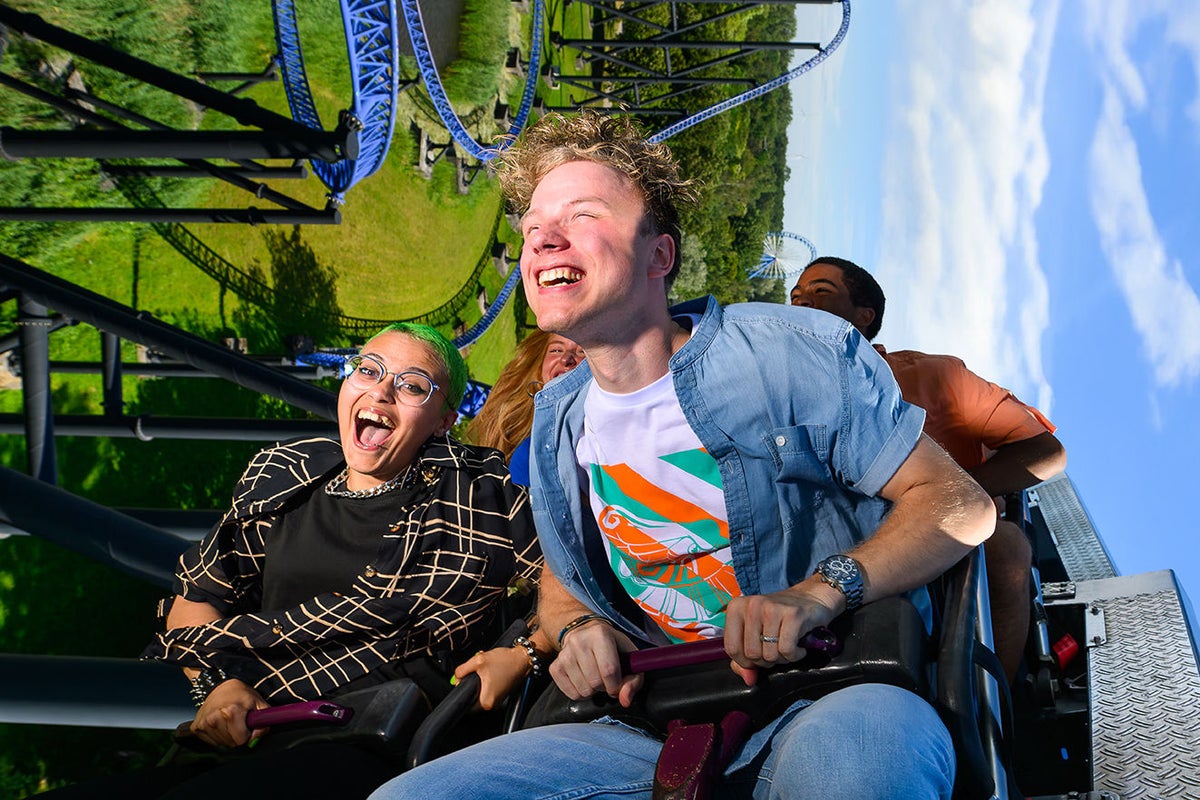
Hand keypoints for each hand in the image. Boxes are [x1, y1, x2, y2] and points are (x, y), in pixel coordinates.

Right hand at [189, 678, 268, 747]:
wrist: (219, 687)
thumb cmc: (241, 695)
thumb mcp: (259, 703)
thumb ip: (264, 721)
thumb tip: (257, 737)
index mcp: (230, 711)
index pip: (241, 740)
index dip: (248, 735)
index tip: (248, 725)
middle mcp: (214, 718)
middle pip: (231, 743)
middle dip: (238, 736)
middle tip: (239, 722)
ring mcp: (203, 723)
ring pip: (221, 744)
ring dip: (227, 736)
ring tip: (229, 721)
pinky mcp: (196, 727)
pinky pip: (211, 742)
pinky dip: (217, 736)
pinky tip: (220, 724)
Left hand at [454, 646, 529, 710]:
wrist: (523, 658)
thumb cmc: (506, 661)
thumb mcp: (479, 661)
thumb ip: (462, 670)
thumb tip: (456, 677)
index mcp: (486, 701)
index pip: (465, 705)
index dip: (460, 691)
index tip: (461, 682)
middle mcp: (492, 704)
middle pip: (472, 696)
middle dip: (471, 682)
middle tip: (474, 671)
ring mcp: (497, 699)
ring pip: (479, 691)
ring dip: (479, 680)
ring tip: (484, 668)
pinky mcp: (501, 693)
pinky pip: (487, 689)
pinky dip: (486, 680)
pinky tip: (490, 669)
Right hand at [549, 620, 642, 707]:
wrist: (585, 633)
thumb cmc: (612, 647)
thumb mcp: (629, 656)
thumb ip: (634, 679)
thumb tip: (624, 700)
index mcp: (600, 634)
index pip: (609, 670)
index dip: (616, 685)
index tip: (617, 684)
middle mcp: (579, 641)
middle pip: (595, 682)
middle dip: (604, 687)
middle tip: (605, 678)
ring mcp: (564, 654)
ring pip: (583, 690)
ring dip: (593, 690)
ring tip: (594, 677)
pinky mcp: (555, 667)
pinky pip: (571, 694)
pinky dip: (581, 693)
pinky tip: (584, 680)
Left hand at [723, 580, 841, 682]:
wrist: (810, 598)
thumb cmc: (779, 618)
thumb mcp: (756, 633)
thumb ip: (745, 658)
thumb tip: (747, 679)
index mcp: (736, 607)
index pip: (732, 648)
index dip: (745, 662)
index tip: (757, 658)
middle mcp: (752, 605)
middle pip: (752, 654)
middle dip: (765, 660)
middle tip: (776, 650)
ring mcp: (772, 608)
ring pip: (770, 654)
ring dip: (782, 658)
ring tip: (788, 646)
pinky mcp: (793, 614)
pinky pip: (787, 651)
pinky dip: (795, 655)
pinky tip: (799, 647)